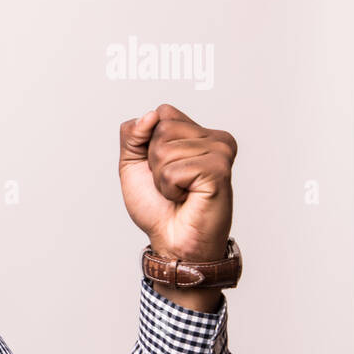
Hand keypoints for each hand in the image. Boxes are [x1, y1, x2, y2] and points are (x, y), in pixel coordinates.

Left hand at [119, 103, 236, 264]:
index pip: (162, 112)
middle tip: (172, 183)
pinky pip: (173, 169)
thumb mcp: (132, 163)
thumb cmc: (157, 206)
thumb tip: (151, 115)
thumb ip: (133, 134)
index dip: (148, 142)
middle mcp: (214, 138)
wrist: (173, 241)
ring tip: (179, 191)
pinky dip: (169, 188)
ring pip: (164, 148)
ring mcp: (221, 151)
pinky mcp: (219, 169)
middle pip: (162, 127)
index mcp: (197, 133)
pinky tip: (186, 197)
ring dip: (162, 177)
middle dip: (154, 160)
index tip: (160, 167)